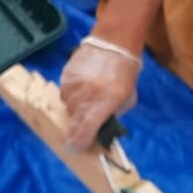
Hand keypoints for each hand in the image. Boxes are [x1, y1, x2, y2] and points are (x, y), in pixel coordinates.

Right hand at [59, 36, 141, 150]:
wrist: (113, 44)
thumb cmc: (125, 74)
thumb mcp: (127, 99)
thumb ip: (112, 115)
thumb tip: (99, 128)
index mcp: (104, 103)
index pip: (86, 128)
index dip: (80, 141)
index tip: (76, 149)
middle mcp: (86, 95)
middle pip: (74, 121)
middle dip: (75, 131)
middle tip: (76, 137)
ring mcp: (74, 85)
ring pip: (68, 107)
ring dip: (75, 110)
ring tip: (87, 101)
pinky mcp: (65, 76)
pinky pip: (64, 93)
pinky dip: (72, 96)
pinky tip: (82, 90)